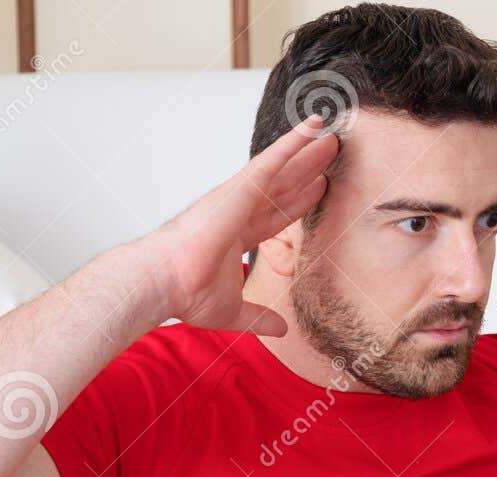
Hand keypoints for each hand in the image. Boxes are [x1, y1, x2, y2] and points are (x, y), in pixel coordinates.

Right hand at [144, 113, 338, 333]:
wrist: (166, 281)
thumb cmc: (186, 293)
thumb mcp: (235, 311)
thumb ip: (259, 318)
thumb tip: (283, 330)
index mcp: (236, 234)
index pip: (276, 215)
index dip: (299, 202)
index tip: (318, 189)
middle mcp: (239, 210)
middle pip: (283, 186)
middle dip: (307, 171)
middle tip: (330, 154)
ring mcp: (240, 196)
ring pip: (282, 167)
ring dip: (306, 150)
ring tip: (330, 134)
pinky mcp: (241, 187)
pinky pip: (274, 158)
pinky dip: (295, 141)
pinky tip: (312, 126)